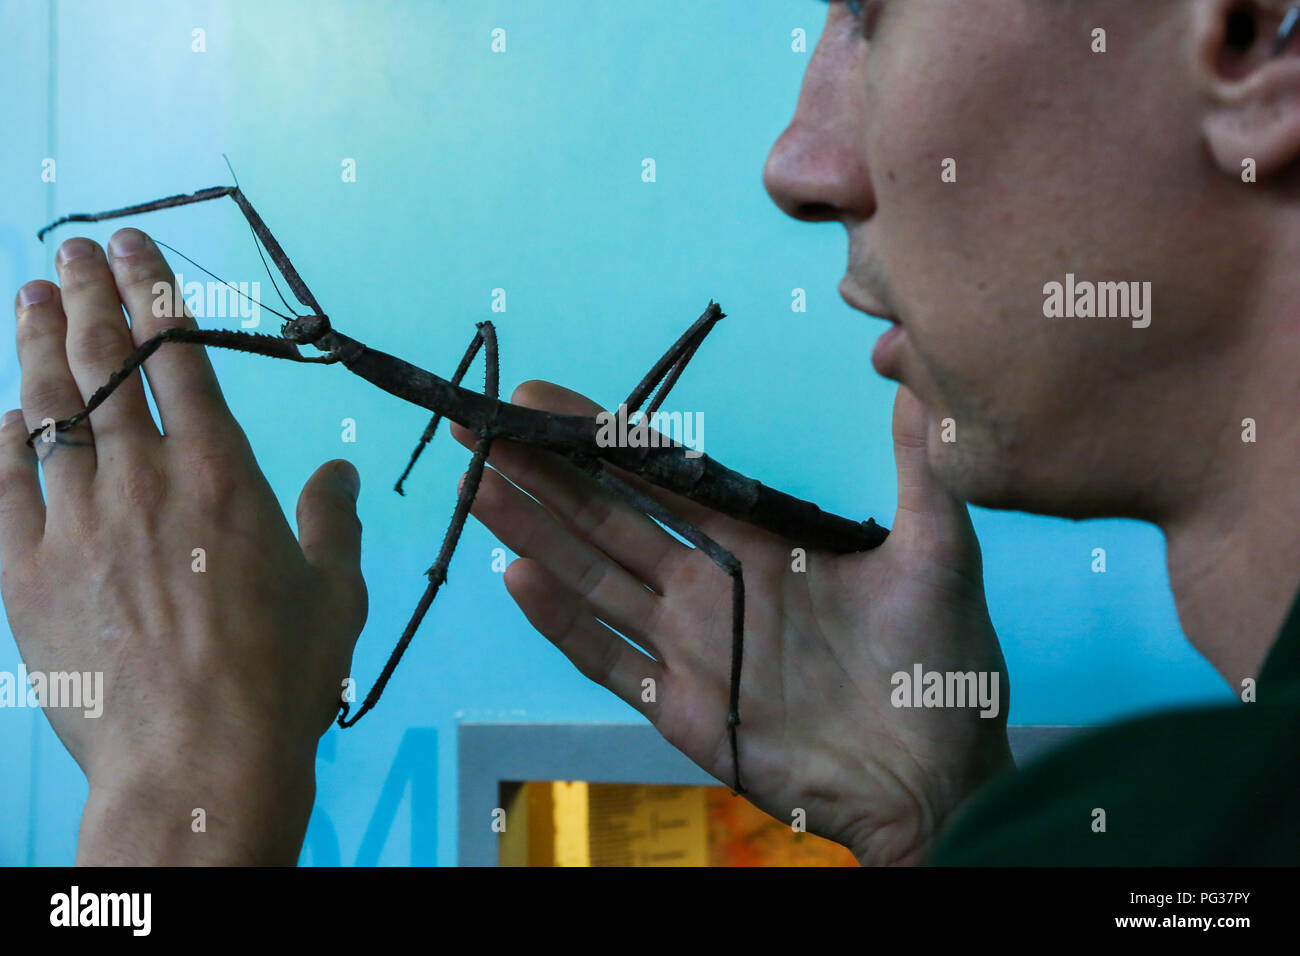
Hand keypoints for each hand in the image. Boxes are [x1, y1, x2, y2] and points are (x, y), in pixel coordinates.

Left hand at [0, 229, 367, 863]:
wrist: (196, 761)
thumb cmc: (281, 677)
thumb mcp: (336, 595)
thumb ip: (333, 524)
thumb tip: (340, 477)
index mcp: (221, 475)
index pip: (178, 358)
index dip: (154, 294)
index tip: (132, 247)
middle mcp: (143, 481)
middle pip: (104, 366)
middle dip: (86, 296)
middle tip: (69, 250)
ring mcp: (76, 524)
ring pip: (49, 413)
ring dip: (36, 347)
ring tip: (27, 297)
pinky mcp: (26, 574)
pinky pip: (4, 489)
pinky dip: (1, 444)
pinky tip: (2, 415)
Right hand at [454, 381, 1012, 864]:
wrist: (939, 782)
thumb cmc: (941, 668)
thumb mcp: (939, 549)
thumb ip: (918, 465)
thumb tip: (921, 376)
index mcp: (756, 541)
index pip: (663, 476)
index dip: (604, 438)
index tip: (547, 402)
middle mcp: (711, 586)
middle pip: (609, 516)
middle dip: (546, 472)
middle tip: (482, 426)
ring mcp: (691, 646)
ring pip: (594, 575)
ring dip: (533, 532)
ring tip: (476, 483)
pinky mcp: (683, 707)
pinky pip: (610, 659)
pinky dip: (561, 622)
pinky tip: (515, 576)